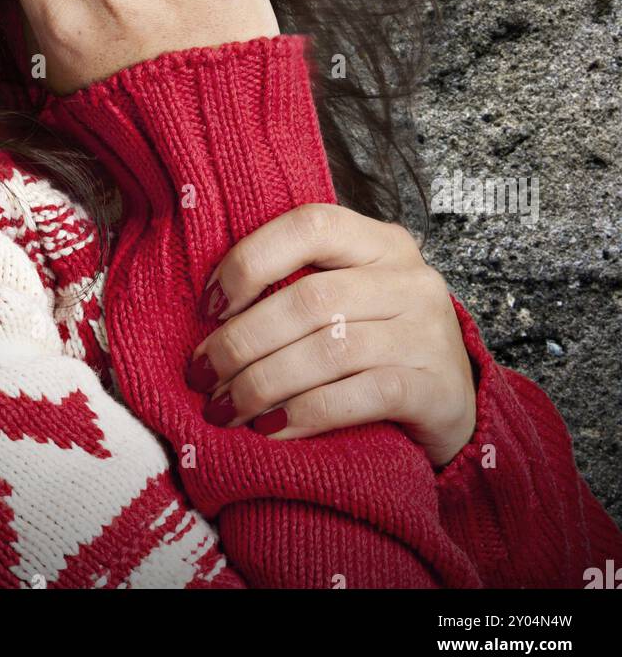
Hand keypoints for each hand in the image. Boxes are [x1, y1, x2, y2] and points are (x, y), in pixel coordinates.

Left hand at [185, 203, 477, 468]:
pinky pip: (359, 397)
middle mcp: (409, 279)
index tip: (207, 307)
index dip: (250, 261)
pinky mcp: (436, 388)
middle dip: (241, 340)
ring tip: (225, 407)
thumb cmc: (380, 345)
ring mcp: (427, 332)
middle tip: (202, 375)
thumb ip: (298, 287)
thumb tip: (208, 313)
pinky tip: (272, 431)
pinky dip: (305, 414)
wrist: (454, 403)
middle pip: (308, 299)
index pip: (309, 226)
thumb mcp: (350, 298)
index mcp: (381, 242)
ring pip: (328, 350)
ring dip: (262, 383)